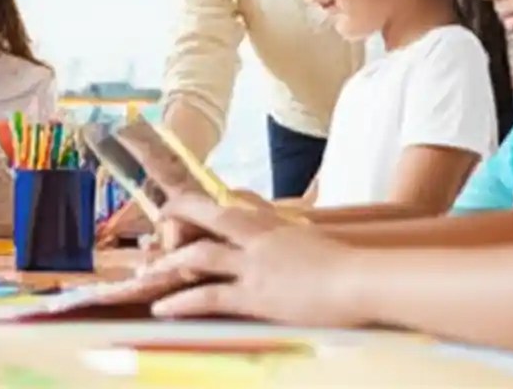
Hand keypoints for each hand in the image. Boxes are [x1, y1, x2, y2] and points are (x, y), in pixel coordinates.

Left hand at [96, 194, 366, 326]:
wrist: (364, 281)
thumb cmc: (352, 266)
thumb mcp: (316, 241)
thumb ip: (294, 234)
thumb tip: (292, 231)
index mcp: (274, 223)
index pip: (229, 205)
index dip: (201, 205)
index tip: (182, 207)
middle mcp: (258, 237)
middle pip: (207, 216)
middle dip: (176, 216)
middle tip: (156, 225)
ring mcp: (254, 264)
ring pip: (199, 255)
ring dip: (169, 262)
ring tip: (147, 272)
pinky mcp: (255, 294)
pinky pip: (208, 295)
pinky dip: (181, 301)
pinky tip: (161, 308)